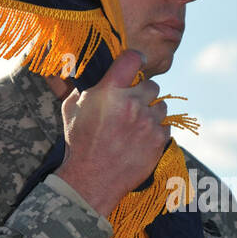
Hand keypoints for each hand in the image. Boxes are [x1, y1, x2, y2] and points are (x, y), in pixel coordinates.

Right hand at [52, 49, 169, 218]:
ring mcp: (147, 122)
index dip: (136, 58)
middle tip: (131, 106)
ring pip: (161, 106)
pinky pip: (165, 126)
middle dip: (142, 94)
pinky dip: (156, 130)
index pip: (132, 58)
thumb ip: (80, 88)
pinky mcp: (158, 139)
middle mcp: (131, 103)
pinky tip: (141, 138)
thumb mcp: (70, 110)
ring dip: (151, 112)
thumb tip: (79, 72)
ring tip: (136, 125)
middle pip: (151, 85)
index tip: (137, 62)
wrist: (92, 179)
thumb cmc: (79, 144)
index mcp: (109, 91)